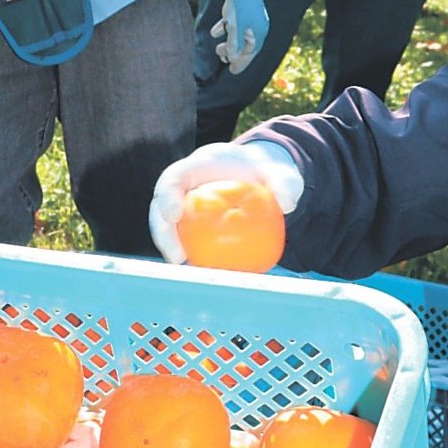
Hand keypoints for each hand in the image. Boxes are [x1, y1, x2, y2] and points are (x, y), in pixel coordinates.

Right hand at [149, 141, 302, 263]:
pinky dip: (192, 260)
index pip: (173, 180)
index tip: (175, 215)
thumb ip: (284, 182)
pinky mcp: (188, 228)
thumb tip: (287, 203)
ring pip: (167, 231)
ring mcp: (181, 209)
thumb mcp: (279, 173)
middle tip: (178, 257)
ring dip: (171, 253)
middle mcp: (181, 189)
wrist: (255, 179)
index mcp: (195, 169)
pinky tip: (207, 278)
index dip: (167, 196)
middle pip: (160, 210)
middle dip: (162, 233)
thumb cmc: (263, 173)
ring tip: (188, 273)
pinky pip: (186, 244)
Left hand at [214, 0, 268, 75]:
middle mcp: (256, 26)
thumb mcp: (235, 28)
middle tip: (222, 59)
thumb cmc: (240, 7)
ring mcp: (249, 17)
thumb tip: (232, 58)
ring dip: (228, 42)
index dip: (240, 63)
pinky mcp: (242, 9)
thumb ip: (233, 45)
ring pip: (238, 35)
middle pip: (244, 45)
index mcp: (258, 33)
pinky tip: (215, 32)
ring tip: (217, 48)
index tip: (232, 71)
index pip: (250, 53)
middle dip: (232, 53)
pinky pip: (234, 23)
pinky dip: (225, 28)